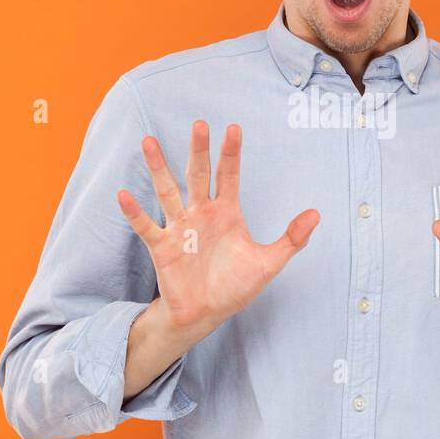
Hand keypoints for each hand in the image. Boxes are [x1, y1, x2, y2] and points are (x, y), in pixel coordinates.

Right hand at [117, 120, 320, 339]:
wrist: (206, 315)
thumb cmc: (236, 287)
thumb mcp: (269, 263)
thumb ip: (292, 239)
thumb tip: (316, 214)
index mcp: (226, 213)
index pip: (229, 175)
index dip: (231, 153)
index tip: (234, 127)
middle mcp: (201, 213)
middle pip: (198, 174)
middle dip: (199, 150)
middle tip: (199, 123)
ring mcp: (179, 228)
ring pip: (167, 191)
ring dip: (158, 167)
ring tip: (149, 141)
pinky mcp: (162, 247)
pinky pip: (146, 226)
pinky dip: (134, 212)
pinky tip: (123, 195)